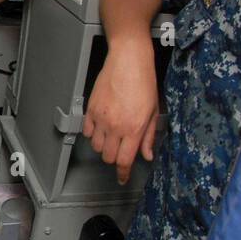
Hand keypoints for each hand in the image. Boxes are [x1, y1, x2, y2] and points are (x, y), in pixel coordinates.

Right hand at [82, 37, 158, 184]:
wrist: (128, 60)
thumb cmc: (143, 81)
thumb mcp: (153, 111)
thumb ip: (148, 136)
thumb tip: (147, 154)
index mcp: (133, 128)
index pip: (124, 161)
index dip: (123, 174)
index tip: (122, 178)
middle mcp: (115, 126)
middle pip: (109, 157)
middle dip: (115, 158)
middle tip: (121, 150)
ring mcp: (101, 118)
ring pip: (97, 146)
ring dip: (104, 146)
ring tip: (112, 137)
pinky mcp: (91, 109)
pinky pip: (87, 131)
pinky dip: (93, 134)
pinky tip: (101, 127)